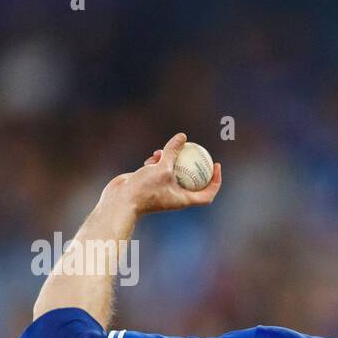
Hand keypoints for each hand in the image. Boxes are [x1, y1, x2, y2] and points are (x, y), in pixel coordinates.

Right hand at [99, 132, 220, 216]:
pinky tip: (152, 156)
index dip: (216, 181)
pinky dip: (157, 163)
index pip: (207, 194)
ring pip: (172, 173)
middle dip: (194, 166)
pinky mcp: (150, 185)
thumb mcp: (162, 168)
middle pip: (191, 181)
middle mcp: (175, 196)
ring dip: (171, 161)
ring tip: (165, 151)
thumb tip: (183, 136)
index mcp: (183, 199)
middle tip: (198, 151)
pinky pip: (158, 171)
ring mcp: (162, 191)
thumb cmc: (145, 189)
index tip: (216, 166)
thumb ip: (172, 152)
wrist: (121, 201)